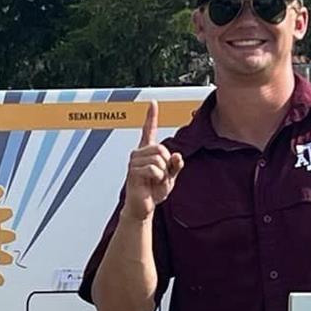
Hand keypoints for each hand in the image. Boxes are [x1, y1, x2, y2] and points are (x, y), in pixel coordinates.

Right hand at [123, 100, 182, 220]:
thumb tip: (177, 155)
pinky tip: (151, 183)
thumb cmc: (154, 191)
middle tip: (161, 176)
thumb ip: (175, 166)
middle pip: (161, 148)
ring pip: (158, 159)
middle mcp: (139, 153)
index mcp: (147, 151)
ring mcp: (134, 161)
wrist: (143, 207)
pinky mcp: (133, 171)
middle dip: (167, 164)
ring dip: (162, 173)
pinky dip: (158, 177)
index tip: (153, 103)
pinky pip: (153, 169)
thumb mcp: (171, 178)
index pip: (148, 130)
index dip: (151, 116)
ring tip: (155, 181)